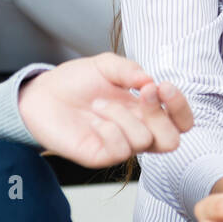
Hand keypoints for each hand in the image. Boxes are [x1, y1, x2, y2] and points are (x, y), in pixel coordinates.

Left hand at [16, 53, 193, 168]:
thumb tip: (150, 80)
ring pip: (143, 141)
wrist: (41, 94)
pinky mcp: (100, 156)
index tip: (162, 85)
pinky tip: (94, 120)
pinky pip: (119, 151)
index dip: (180, 107)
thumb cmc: (75, 81)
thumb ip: (130, 69)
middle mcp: (137, 130)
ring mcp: (119, 146)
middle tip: (142, 93)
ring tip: (99, 104)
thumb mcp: (106, 65)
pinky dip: (109, 129)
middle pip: (172, 140)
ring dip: (122, 116)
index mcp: (145, 110)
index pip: (181, 121)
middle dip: (161, 114)